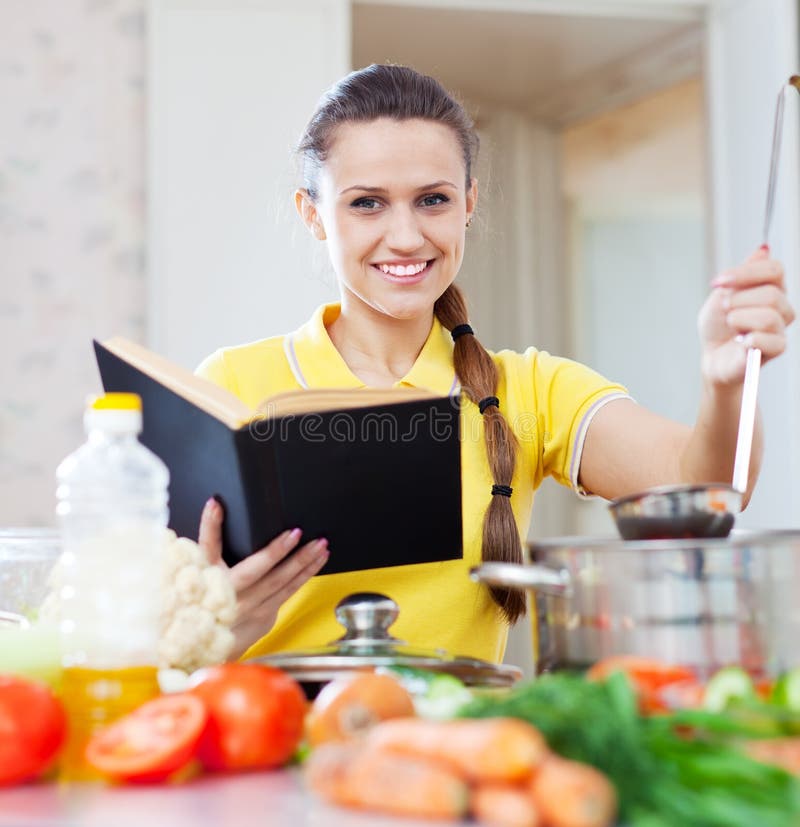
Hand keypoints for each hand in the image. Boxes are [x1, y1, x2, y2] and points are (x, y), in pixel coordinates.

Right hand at [198, 498, 328, 657]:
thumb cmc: (211, 596)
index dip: (210, 526)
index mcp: (207, 576)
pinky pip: (290, 590)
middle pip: (254, 571)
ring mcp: (249, 606)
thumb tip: (216, 504)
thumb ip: (209, 539)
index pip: (207, 547)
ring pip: (279, 582)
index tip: (216, 505)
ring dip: (303, 561)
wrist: (213, 640)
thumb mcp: (202, 568)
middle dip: (276, 552)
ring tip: (319, 543)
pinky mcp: (266, 613)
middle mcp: (228, 593)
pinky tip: (320, 558)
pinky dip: (307, 573)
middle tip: (296, 532)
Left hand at [698, 247, 794, 385]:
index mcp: (771, 288)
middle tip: (725, 310)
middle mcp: (782, 306)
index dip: (744, 273)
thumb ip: (743, 274)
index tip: (717, 282)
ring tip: (732, 326)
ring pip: (769, 317)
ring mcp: (780, 328)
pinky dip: (749, 340)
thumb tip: (763, 250)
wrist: (712, 356)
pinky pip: (771, 341)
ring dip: (740, 320)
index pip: (774, 269)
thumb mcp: (722, 294)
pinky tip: (741, 342)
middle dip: (738, 301)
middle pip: (771, 294)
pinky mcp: (776, 349)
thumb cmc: (718, 327)